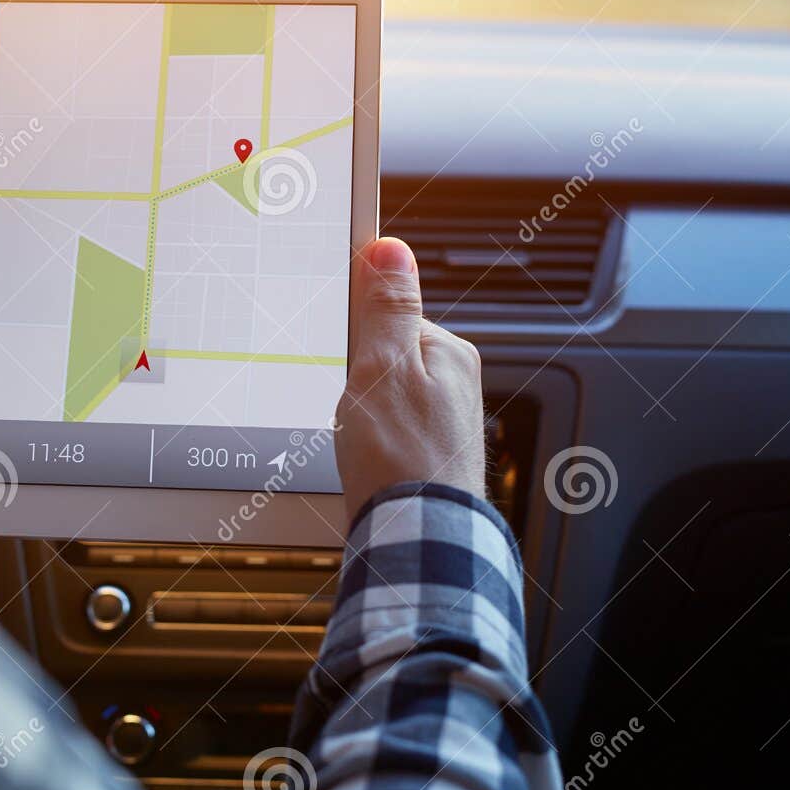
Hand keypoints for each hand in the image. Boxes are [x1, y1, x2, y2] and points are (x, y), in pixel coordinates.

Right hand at [335, 237, 486, 523]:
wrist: (418, 540)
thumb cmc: (402, 459)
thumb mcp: (382, 368)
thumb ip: (385, 309)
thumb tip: (392, 249)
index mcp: (449, 354)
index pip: (390, 317)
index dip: (353, 332)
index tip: (334, 345)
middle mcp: (455, 386)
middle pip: (385, 358)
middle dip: (355, 377)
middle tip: (344, 403)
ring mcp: (443, 425)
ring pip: (383, 399)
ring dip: (358, 415)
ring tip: (353, 440)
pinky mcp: (427, 459)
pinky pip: (386, 433)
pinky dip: (367, 443)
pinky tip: (361, 462)